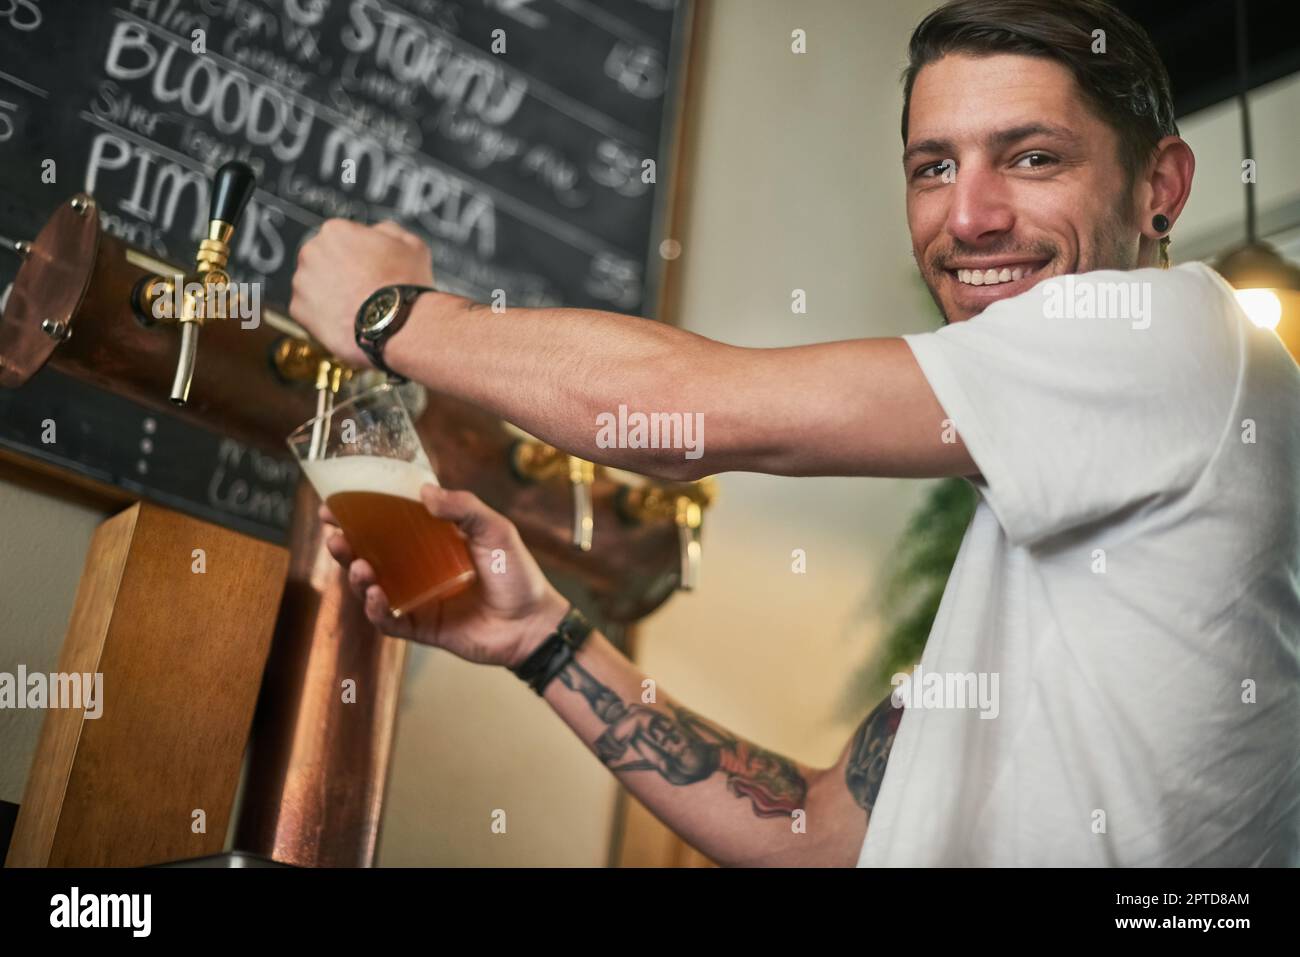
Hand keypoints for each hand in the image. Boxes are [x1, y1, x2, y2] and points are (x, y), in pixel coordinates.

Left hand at [289, 219, 445, 368]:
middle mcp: (312, 252)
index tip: (368, 267)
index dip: (357, 253)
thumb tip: (378, 232)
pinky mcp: (298, 310)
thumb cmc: (405, 286)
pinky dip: (323, 316)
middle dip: (339, 272)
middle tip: (362, 288)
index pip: (341, 237)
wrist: (399, 326)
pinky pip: (308, 310)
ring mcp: (302, 282)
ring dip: (330, 294)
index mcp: (335, 231)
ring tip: (355, 307)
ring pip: (313, 285)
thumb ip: (387, 231)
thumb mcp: (411, 244)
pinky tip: (346, 319)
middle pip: (322, 260)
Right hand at [321, 483, 569, 669]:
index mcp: (431, 542)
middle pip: (370, 555)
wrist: (533, 623)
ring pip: (372, 587)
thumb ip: (463, 508)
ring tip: (360, 567)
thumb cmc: (517, 573)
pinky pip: (388, 620)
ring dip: (357, 576)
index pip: (385, 525)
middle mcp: (418, 569)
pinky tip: (374, 596)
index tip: (334, 506)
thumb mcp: (495, 530)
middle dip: (346, 546)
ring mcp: (417, 599)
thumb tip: (423, 492)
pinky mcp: (421, 628)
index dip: (357, 516)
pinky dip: (376, 609)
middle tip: (334, 535)